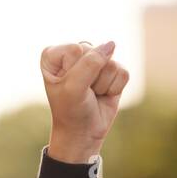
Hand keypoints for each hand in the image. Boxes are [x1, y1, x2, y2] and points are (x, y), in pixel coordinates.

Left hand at [41, 41, 128, 163]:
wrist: (83, 133)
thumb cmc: (70, 110)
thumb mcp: (73, 87)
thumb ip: (90, 62)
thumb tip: (112, 44)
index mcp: (54, 55)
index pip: (75, 50)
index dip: (75, 72)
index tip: (68, 87)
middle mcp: (74, 54)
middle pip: (95, 53)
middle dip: (91, 78)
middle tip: (82, 92)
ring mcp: (94, 60)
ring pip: (110, 62)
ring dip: (102, 84)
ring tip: (91, 94)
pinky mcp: (112, 70)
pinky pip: (122, 72)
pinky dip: (114, 88)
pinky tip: (103, 95)